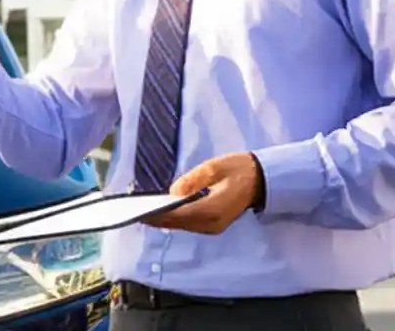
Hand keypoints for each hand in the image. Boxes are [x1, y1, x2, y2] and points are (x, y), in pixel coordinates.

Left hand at [143, 152, 261, 234]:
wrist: (261, 180)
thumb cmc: (238, 170)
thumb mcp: (213, 167)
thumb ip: (191, 180)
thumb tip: (172, 193)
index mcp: (213, 209)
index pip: (179, 215)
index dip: (158, 215)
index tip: (140, 213)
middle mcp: (212, 223)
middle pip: (178, 224)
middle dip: (157, 219)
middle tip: (134, 213)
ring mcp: (214, 227)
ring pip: (183, 226)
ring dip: (164, 220)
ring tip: (142, 212)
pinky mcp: (213, 225)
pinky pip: (190, 224)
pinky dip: (175, 219)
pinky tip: (161, 213)